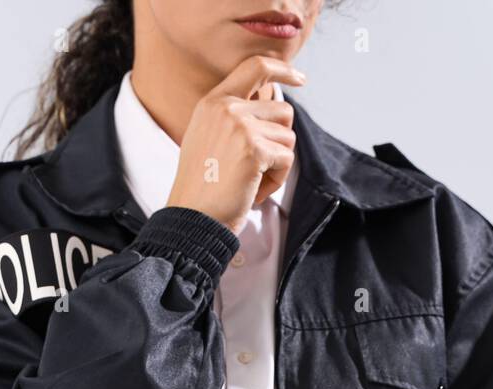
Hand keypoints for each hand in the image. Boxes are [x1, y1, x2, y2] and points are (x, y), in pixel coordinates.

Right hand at [165, 55, 304, 232]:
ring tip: (251, 180)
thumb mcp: (209, 137)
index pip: (256, 67)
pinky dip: (276, 180)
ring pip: (288, 136)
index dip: (283, 69)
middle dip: (279, 141)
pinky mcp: (255, 149)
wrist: (192, 217)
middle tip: (256, 167)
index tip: (300, 78)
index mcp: (213, 101)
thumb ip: (236, 115)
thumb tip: (276, 98)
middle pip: (283, 110)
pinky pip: (287, 159)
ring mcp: (240, 126)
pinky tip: (253, 190)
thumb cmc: (203, 185)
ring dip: (277, 163)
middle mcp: (226, 107)